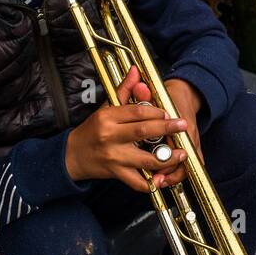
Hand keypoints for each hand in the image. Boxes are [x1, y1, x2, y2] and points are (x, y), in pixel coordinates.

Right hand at [64, 66, 193, 192]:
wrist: (72, 155)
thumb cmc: (93, 130)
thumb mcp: (106, 107)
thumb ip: (124, 90)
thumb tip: (136, 70)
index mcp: (108, 118)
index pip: (136, 112)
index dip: (156, 112)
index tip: (169, 112)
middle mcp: (110, 137)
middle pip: (144, 132)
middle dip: (167, 129)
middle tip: (183, 126)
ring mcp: (114, 157)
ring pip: (145, 159)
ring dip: (167, 158)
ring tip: (181, 154)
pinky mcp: (116, 173)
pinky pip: (137, 182)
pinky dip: (151, 184)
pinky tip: (163, 179)